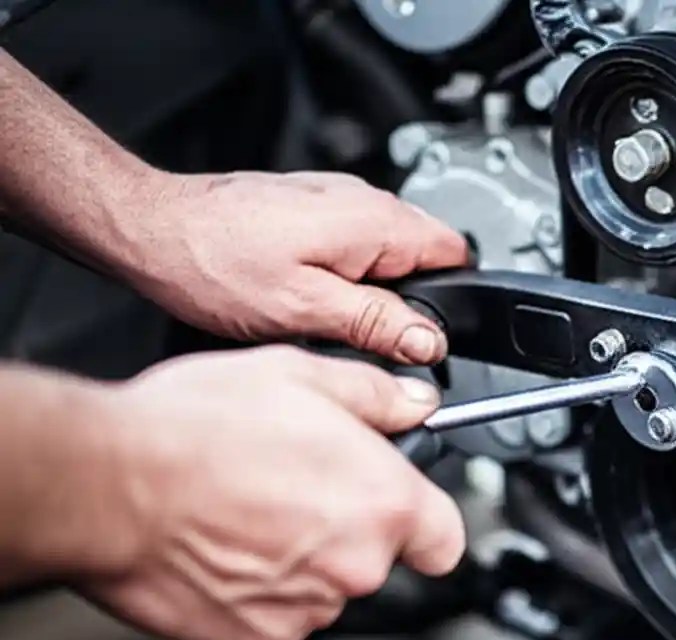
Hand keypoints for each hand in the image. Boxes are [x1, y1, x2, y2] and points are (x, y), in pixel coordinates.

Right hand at [79, 346, 464, 639]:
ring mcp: (306, 608)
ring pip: (324, 586)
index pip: (445, 536)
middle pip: (376, 556)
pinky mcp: (256, 638)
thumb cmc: (195, 429)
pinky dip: (258, 589)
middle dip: (345, 525)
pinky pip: (277, 614)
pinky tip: (224, 544)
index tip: (402, 506)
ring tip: (247, 508)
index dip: (424, 519)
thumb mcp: (301, 375)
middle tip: (293, 484)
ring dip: (300, 557)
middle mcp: (356, 565)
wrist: (106, 485)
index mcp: (383, 502)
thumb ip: (376, 395)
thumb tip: (414, 404)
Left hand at [124, 171, 467, 363]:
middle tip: (364, 334)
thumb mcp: (305, 311)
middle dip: (411, 300)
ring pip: (390, 251)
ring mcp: (338, 199)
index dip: (448, 303)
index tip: (420, 337)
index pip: (457, 255)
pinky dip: (346, 274)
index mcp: (375, 223)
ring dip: (374, 288)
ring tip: (327, 315)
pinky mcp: (314, 206)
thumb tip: (430, 340)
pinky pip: (357, 244)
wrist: (153, 230)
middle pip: (427, 255)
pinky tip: (307, 294)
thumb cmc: (213, 264)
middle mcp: (363, 200)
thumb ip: (378, 324)